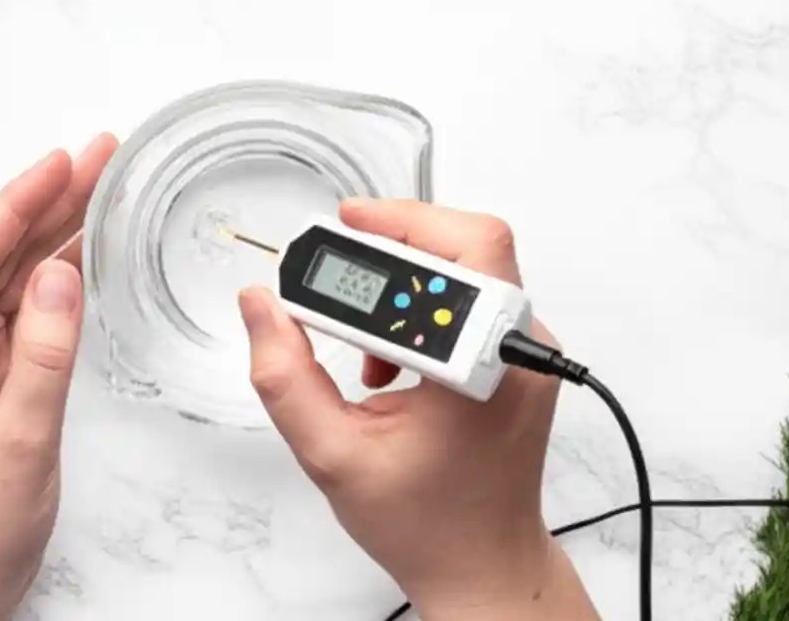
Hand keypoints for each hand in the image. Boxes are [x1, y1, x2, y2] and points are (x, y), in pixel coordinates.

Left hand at [0, 135, 117, 620]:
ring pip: (10, 279)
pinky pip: (21, 315)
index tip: (63, 158)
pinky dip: (54, 281)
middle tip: (99, 156)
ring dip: (55, 235)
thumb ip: (44, 351)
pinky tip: (82, 248)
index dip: (23, 201)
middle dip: (47, 203)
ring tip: (101, 185)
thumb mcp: (20, 439)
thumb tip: (63, 274)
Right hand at [237, 199, 598, 620]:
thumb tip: (260, 306)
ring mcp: (528, 356)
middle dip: (399, 241)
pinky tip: (390, 361)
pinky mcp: (521, 363)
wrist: (480, 564)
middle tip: (344, 256)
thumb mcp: (332, 453)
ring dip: (411, 281)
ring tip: (364, 341)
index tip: (340, 227)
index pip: (456, 257)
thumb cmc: (425, 523)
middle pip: (473, 245)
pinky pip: (477, 303)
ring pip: (476, 270)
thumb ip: (284, 375)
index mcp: (482, 371)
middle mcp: (520, 353)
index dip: (397, 225)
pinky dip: (426, 310)